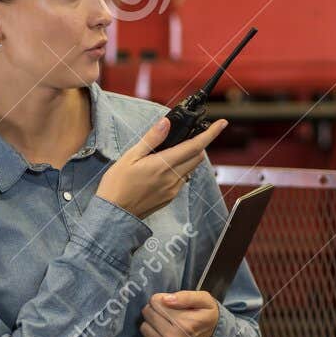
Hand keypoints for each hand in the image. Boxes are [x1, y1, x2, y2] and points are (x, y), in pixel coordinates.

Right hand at [96, 116, 227, 220]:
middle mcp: (173, 179)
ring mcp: (173, 190)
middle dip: (198, 144)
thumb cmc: (117, 184)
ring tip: (170, 151)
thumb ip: (151, 139)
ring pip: (190, 168)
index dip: (211, 134)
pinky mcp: (170, 197)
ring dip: (188, 157)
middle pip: (197, 157)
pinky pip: (182, 179)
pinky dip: (179, 169)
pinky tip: (163, 168)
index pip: (195, 147)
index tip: (221, 123)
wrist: (114, 214)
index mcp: (163, 166)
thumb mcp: (130, 157)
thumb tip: (166, 123)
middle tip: (187, 135)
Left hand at [140, 290, 220, 336]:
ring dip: (152, 324)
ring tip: (165, 324)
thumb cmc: (208, 319)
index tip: (168, 303)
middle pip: (148, 314)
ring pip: (145, 329)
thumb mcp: (205, 301)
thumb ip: (186, 296)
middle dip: (155, 310)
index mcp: (185, 322)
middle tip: (167, 312)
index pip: (155, 302)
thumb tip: (165, 299)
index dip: (161, 299)